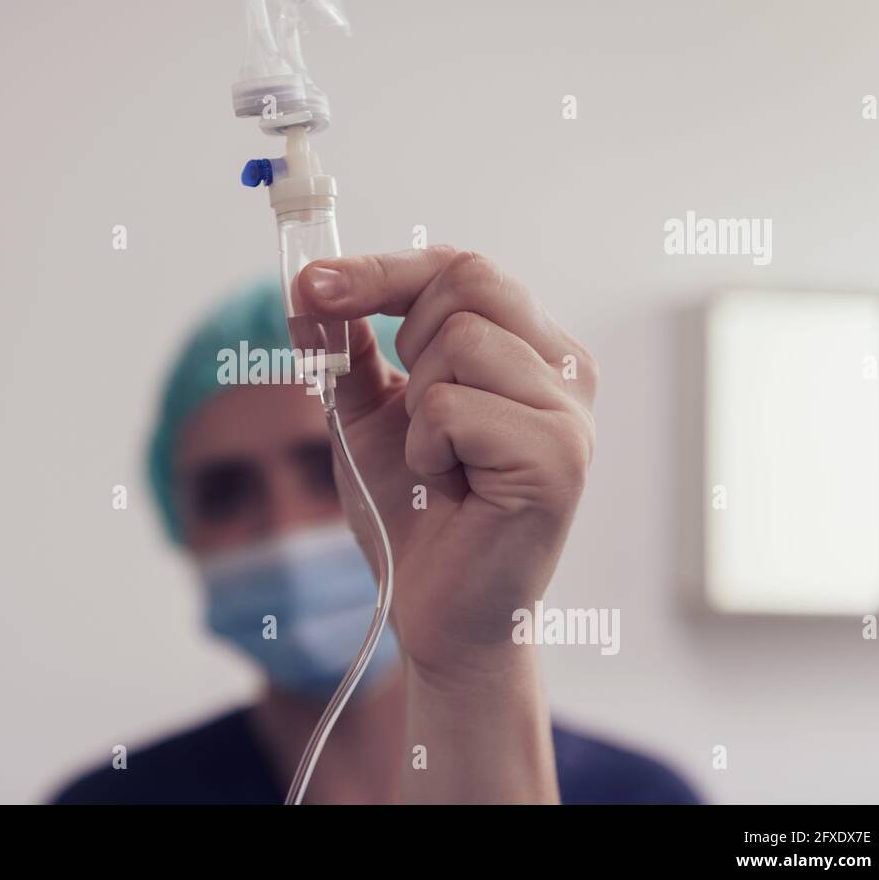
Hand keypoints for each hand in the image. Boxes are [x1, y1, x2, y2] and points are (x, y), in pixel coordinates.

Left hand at [298, 245, 597, 685]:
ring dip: (417, 410)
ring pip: (458, 342)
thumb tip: (307, 287)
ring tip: (440, 463)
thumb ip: (344, 348)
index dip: (382, 269)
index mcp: (533, 349)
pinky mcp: (559, 458)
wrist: (434, 612)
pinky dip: (427, 449)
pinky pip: (453, 407)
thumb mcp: (366, 413)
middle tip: (416, 418)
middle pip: (467, 281)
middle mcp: (567, 369)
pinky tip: (452, 489)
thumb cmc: (413, 514)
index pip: (463, 267)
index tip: (312, 284)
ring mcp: (571, 413)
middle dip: (406, 343)